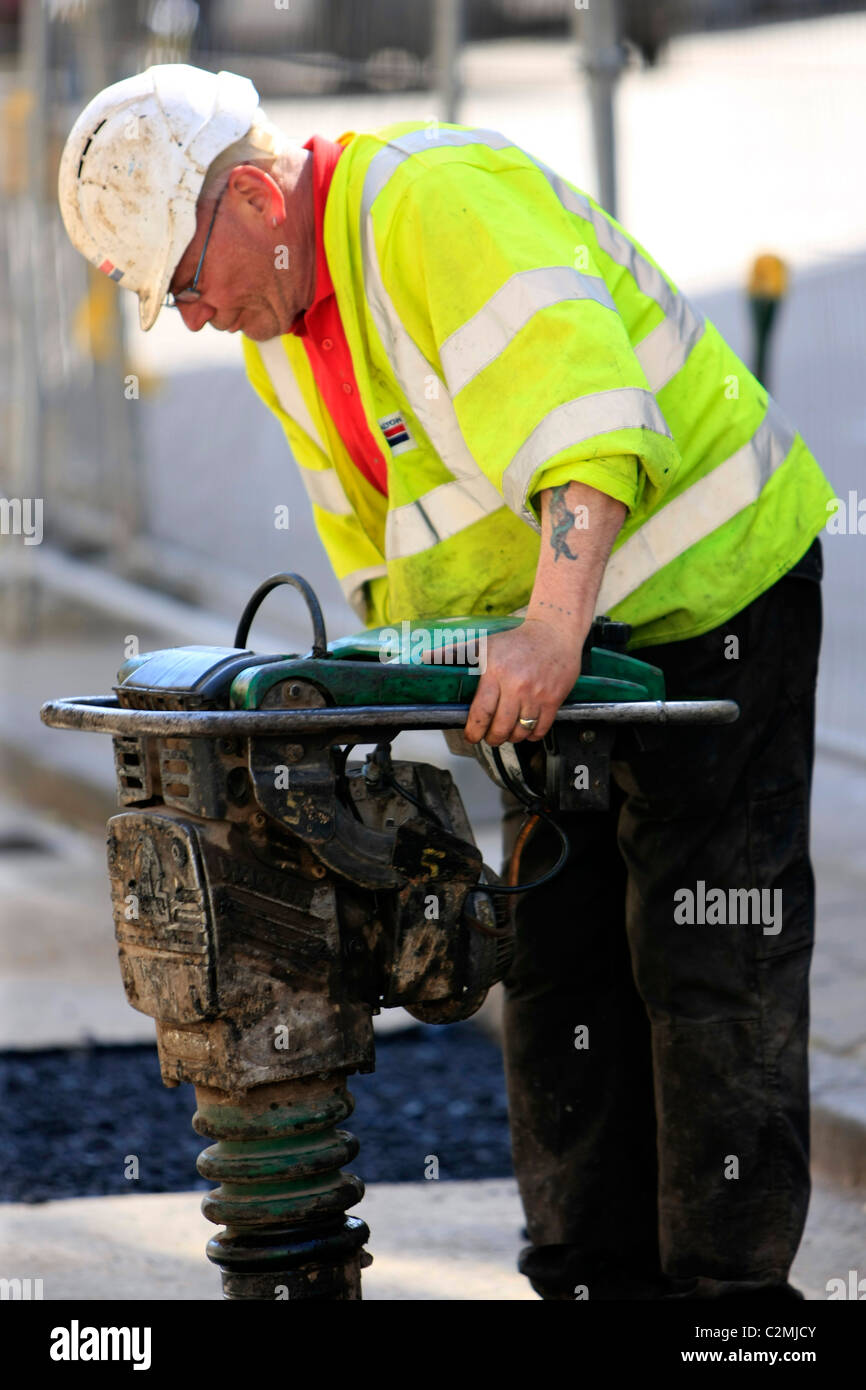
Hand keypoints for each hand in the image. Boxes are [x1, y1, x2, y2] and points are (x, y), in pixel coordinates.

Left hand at [461, 617, 585, 746]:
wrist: (554, 633)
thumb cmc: (515, 641)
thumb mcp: (484, 644)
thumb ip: (454, 653)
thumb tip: (424, 657)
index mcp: (495, 673)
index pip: (481, 713)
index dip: (473, 731)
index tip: (471, 736)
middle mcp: (516, 686)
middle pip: (500, 727)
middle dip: (491, 738)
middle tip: (489, 736)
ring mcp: (536, 694)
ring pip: (520, 732)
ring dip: (511, 738)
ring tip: (506, 733)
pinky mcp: (553, 699)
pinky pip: (541, 729)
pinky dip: (532, 735)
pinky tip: (526, 730)